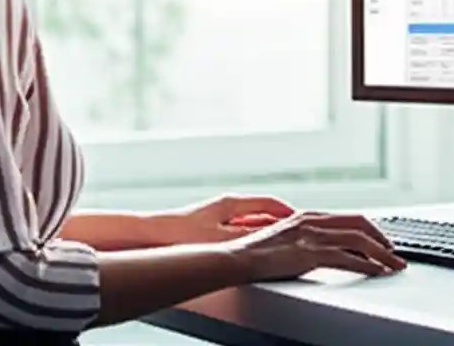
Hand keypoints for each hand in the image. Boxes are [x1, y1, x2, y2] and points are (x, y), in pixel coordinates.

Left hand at [156, 193, 295, 245]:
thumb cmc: (183, 233)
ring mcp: (217, 216)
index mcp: (233, 203)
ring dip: (265, 232)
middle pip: (262, 214)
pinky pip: (238, 231)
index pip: (270, 204)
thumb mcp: (222, 238)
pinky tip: (249, 251)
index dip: (289, 212)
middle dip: (280, 224)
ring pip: (250, 223)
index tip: (304, 220)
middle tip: (297, 234)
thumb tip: (273, 236)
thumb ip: (249, 236)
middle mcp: (227, 206)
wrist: (149, 235)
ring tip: (278, 243)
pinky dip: (250, 238)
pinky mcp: (208, 228)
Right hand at [228, 212, 407, 280]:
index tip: (382, 240)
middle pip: (360, 224)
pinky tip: (377, 272)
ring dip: (382, 254)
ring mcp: (313, 236)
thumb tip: (326, 249)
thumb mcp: (286, 239)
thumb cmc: (255, 253)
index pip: (349, 217)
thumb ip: (306, 239)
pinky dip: (367, 266)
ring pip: (360, 241)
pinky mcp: (310, 253)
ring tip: (395, 265)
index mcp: (309, 216)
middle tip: (395, 252)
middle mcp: (314, 221)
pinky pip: (348, 259)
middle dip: (382, 238)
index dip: (370, 229)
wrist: (236, 258)